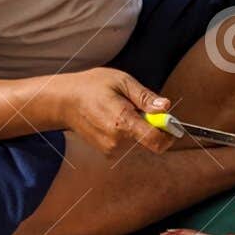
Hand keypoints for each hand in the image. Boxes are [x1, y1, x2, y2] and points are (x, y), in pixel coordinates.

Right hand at [58, 68, 175, 156]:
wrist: (64, 102)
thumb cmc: (91, 86)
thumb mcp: (121, 82)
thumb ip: (145, 97)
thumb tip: (166, 107)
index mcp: (123, 122)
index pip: (157, 141)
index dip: (169, 133)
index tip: (170, 122)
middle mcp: (118, 141)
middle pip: (151, 141)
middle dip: (152, 126)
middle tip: (137, 107)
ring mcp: (112, 149)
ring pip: (140, 142)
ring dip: (139, 128)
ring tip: (120, 110)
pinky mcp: (108, 152)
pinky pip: (129, 144)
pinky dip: (128, 133)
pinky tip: (113, 119)